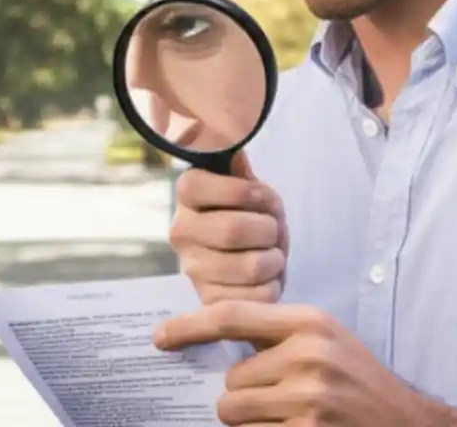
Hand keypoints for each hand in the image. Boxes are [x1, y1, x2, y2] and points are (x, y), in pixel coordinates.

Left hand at [154, 301, 449, 425]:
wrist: (408, 422)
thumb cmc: (357, 381)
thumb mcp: (324, 340)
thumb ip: (275, 335)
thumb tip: (211, 339)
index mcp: (309, 323)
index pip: (231, 316)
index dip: (189, 326)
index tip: (159, 337)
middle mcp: (308, 355)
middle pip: (231, 379)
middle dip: (244, 394)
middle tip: (280, 397)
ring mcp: (309, 398)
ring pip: (234, 411)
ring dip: (249, 420)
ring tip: (287, 415)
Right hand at [169, 152, 288, 304]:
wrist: (245, 260)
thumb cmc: (248, 215)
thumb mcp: (250, 187)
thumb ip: (242, 172)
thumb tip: (236, 156)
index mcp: (186, 194)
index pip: (202, 186)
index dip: (243, 191)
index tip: (259, 197)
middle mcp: (181, 231)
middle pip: (234, 229)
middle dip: (268, 228)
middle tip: (273, 230)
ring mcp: (192, 269)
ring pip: (252, 266)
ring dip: (275, 259)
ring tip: (271, 254)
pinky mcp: (210, 301)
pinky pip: (259, 295)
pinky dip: (273, 286)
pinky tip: (265, 278)